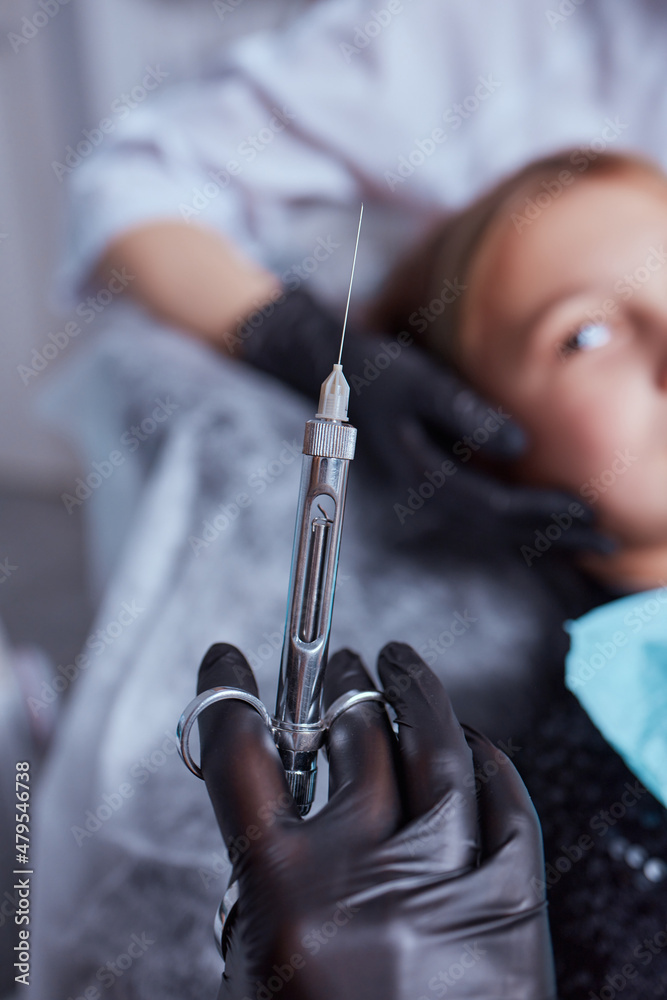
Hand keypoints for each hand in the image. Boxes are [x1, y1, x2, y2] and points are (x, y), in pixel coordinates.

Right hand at [196, 640, 556, 999]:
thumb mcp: (261, 973)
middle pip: (348, 734)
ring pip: (435, 743)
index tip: (229, 665)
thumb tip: (285, 806)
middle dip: (339, 686)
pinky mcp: (514, 900)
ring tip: (401, 665)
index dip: (228, 693)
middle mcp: (363, 873)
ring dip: (414, 691)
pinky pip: (503, 798)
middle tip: (343, 667)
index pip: (240, 756)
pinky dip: (486, 759)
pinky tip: (472, 743)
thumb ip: (266, 884)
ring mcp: (447, 879)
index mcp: (283, 896)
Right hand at [240, 288, 609, 554]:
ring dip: (538, 538)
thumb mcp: (420, 382)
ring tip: (586, 543)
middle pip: (496, 528)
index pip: (491, 504)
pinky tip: (543, 528)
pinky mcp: (436, 485)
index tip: (586, 512)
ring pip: (490, 529)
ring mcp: (429, 495)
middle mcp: (425, 494)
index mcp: (421, 474)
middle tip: (604, 544)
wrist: (337, 380)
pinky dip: (517, 526)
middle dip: (551, 537)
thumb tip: (520, 445)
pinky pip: (482, 516)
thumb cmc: (380, 374)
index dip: (539, 512)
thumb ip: (467, 413)